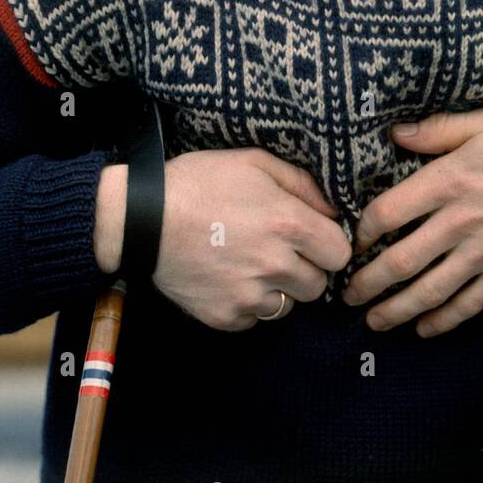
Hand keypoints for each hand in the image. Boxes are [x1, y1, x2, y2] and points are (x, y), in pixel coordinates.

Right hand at [153, 148, 351, 330]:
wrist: (142, 218)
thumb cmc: (200, 182)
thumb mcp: (254, 162)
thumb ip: (301, 183)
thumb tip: (331, 209)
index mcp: (289, 224)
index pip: (340, 254)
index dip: (328, 245)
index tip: (313, 238)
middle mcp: (275, 265)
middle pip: (318, 285)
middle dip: (306, 268)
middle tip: (279, 250)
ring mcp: (249, 296)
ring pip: (288, 306)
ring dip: (279, 289)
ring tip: (252, 264)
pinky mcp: (225, 317)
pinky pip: (254, 319)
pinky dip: (248, 304)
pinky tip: (229, 278)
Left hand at [341, 107, 482, 337]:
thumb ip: (439, 129)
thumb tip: (396, 133)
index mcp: (449, 181)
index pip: (388, 213)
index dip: (362, 231)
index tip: (352, 241)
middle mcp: (458, 222)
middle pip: (401, 261)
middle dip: (368, 283)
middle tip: (346, 295)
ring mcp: (481, 253)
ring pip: (428, 291)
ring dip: (396, 310)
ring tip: (373, 321)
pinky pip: (468, 305)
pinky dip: (443, 322)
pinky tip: (424, 330)